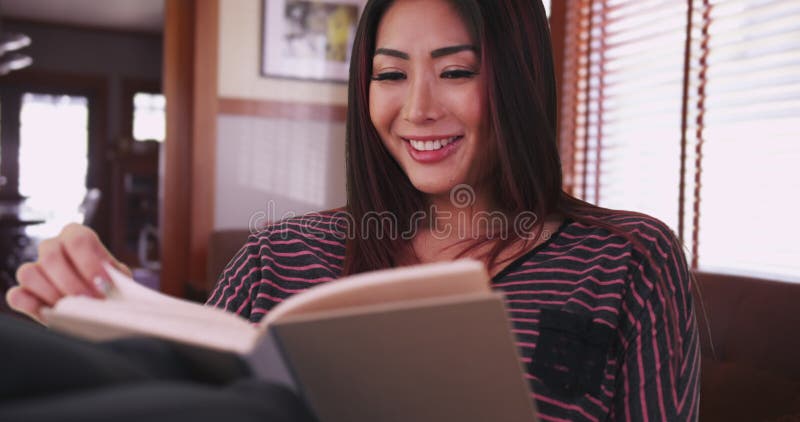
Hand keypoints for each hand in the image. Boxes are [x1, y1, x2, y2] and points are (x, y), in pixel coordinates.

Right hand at [6, 223, 131, 321]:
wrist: (99, 306)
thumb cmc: (111, 288)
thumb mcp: (120, 280)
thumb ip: (117, 280)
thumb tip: (112, 290)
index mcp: (77, 237)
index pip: (78, 239)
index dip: (90, 263)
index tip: (104, 285)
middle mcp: (52, 247)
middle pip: (50, 255)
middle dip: (72, 283)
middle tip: (90, 302)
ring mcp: (34, 269)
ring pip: (28, 273)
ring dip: (51, 294)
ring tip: (73, 311)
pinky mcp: (23, 292)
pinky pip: (16, 296)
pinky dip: (31, 306)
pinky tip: (51, 314)